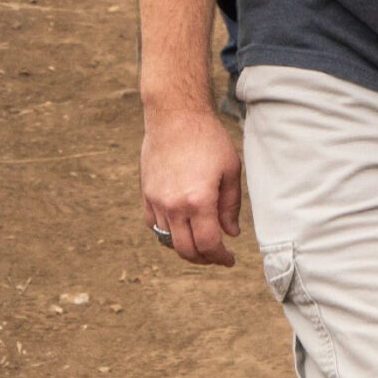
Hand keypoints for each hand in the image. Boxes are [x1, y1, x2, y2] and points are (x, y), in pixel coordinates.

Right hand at [141, 107, 241, 266]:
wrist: (175, 118)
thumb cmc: (208, 139)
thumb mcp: (230, 169)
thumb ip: (230, 205)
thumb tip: (231, 233)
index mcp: (198, 200)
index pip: (208, 244)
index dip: (220, 257)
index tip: (229, 260)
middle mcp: (173, 206)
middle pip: (185, 250)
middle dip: (203, 259)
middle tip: (217, 257)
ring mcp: (156, 202)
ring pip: (168, 241)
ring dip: (186, 248)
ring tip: (203, 244)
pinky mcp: (146, 196)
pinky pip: (155, 227)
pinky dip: (169, 235)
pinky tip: (184, 229)